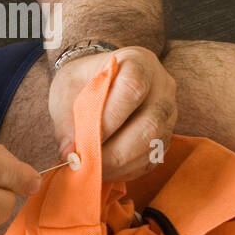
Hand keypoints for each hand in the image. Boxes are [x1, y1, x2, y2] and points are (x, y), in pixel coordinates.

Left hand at [49, 46, 176, 181]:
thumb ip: (66, 117)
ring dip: (120, 165)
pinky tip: (106, 170)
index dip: (109, 118)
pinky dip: (127, 170)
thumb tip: (70, 152)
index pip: (132, 88)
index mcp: (138, 63)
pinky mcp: (166, 137)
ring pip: (153, 146)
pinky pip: (152, 160)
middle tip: (86, 164)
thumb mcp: (68, 87)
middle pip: (149, 124)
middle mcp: (162, 87)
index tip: (85, 140)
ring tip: (93, 170)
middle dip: (115, 152)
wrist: (102, 80)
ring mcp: (169, 114)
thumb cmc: (85, 80)